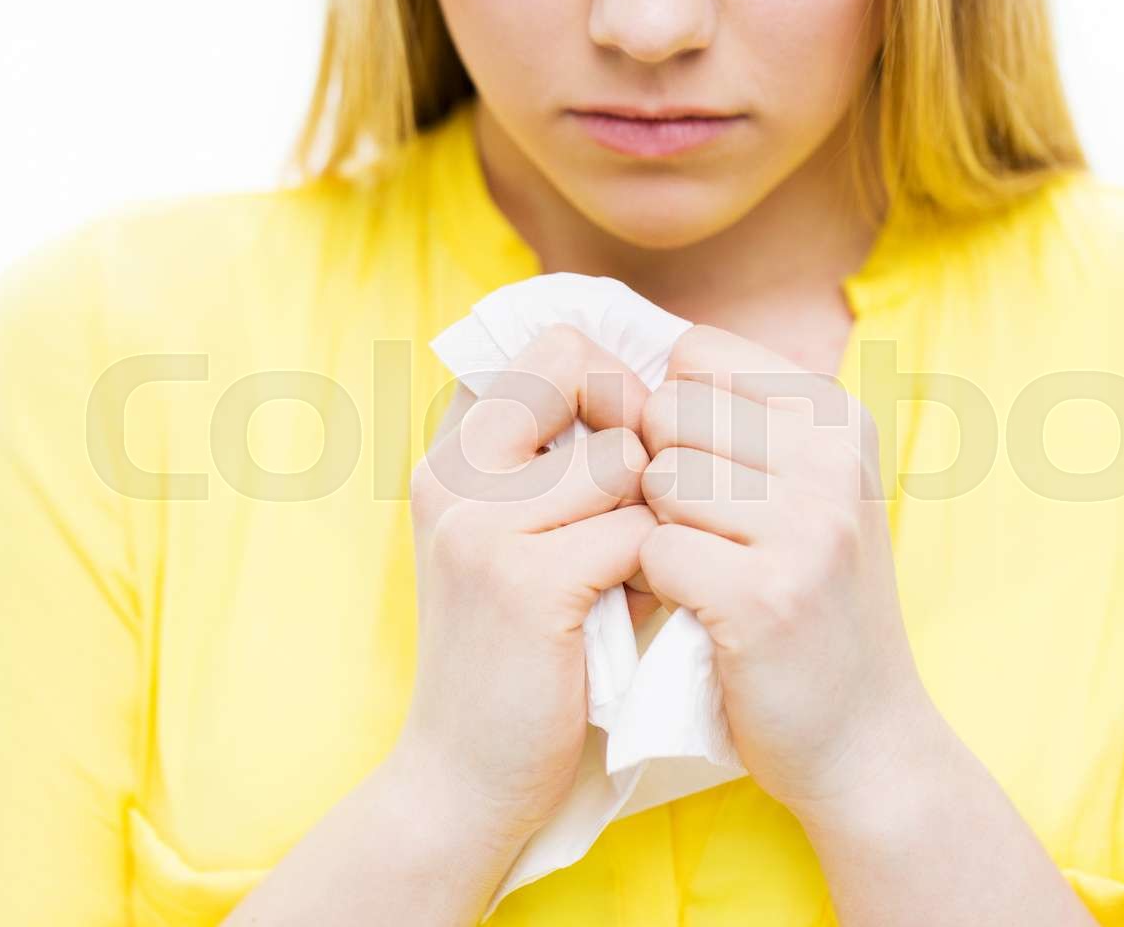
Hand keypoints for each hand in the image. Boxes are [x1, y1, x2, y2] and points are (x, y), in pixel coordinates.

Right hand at [399, 325, 657, 845]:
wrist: (464, 777)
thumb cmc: (524, 655)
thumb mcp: (528, 543)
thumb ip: (571, 469)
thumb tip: (670, 395)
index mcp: (454, 455)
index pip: (556, 346)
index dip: (616, 383)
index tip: (633, 446)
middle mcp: (454, 474)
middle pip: (586, 376)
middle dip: (639, 433)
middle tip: (642, 505)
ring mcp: (480, 525)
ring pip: (625, 459)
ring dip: (651, 513)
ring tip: (634, 570)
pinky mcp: (522, 582)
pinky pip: (636, 532)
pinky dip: (655, 569)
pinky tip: (636, 608)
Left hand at [635, 325, 944, 816]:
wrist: (866, 739)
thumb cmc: (813, 606)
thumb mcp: (810, 492)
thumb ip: (747, 421)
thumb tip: (647, 358)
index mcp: (839, 416)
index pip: (696, 354)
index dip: (673, 414)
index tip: (705, 475)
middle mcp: (832, 457)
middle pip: (668, 412)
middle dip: (661, 474)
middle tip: (706, 538)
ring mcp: (806, 526)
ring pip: (656, 479)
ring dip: (660, 532)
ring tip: (708, 575)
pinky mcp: (766, 595)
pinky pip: (654, 551)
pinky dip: (659, 588)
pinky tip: (702, 614)